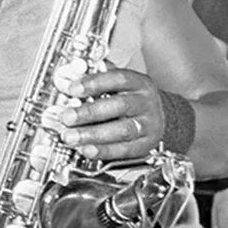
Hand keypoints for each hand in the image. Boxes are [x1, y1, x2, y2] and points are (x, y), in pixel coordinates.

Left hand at [45, 65, 165, 161]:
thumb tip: (68, 76)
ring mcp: (148, 125)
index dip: (94, 83)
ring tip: (71, 137)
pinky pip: (124, 150)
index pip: (118, 79)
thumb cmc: (132, 98)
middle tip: (67, 117)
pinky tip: (87, 149)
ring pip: (122, 130)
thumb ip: (96, 79)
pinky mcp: (146, 144)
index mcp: (139, 82)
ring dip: (93, 134)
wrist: (160, 116)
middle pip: (119, 106)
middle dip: (89, 112)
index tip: (73, 89)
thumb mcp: (119, 84)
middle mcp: (146, 102)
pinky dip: (104, 151)